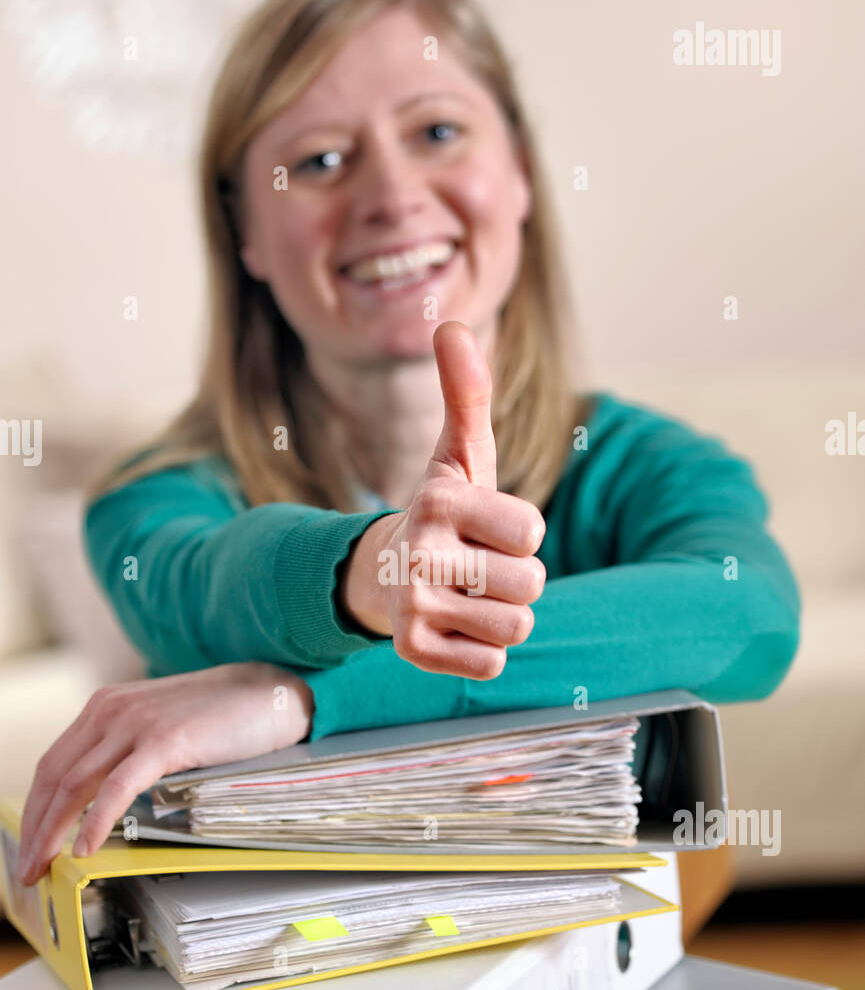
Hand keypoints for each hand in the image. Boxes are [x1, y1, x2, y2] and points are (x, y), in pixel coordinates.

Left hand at [16, 662, 312, 884]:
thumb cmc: (222, 715)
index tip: (30, 843)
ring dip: (52, 832)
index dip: (35, 808)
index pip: (53, 764)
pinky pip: (116, 788)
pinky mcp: (164, 741)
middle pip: (54, 777)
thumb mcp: (160, 726)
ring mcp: (136, 724)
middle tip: (26, 869)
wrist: (268, 692)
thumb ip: (128, 749)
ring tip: (44, 867)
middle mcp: (111, 711)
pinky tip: (84, 848)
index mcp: (106, 707)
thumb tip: (102, 797)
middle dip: (35, 828)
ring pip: (74, 785)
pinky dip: (94, 821)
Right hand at [340, 320, 546, 678]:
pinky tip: (455, 628)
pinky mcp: (411, 651)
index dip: (521, 533)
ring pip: (516, 626)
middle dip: (517, 579)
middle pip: (531, 584)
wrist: (385, 575)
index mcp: (439, 500)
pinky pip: (491, 665)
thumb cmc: (443, 513)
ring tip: (469, 597)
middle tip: (479, 568)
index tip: (488, 528)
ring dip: (503, 616)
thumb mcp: (459, 453)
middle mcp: (419, 553)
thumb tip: (451, 325)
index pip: (532, 532)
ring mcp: (412, 605)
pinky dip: (482, 652)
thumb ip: (467, 392)